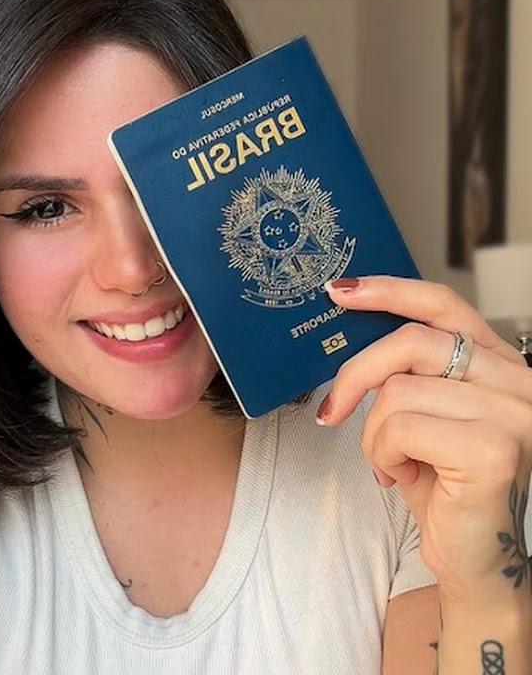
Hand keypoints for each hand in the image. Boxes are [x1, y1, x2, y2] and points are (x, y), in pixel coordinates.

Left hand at [319, 275, 531, 603]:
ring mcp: (512, 413)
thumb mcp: (422, 414)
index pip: (443, 306)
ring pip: (397, 391)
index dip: (390, 291)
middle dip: (357, 375)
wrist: (472, 556)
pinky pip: (400, 427)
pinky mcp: (493, 449)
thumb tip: (350, 334)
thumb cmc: (443, 485)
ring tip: (394, 461)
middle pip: (410, 343)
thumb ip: (406, 373)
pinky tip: (402, 476)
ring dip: (374, 434)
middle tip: (333, 410)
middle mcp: (515, 381)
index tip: (341, 291)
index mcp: (496, 364)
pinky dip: (383, 453)